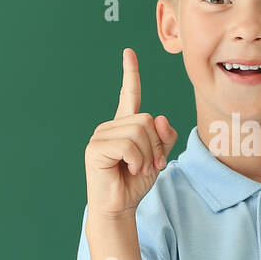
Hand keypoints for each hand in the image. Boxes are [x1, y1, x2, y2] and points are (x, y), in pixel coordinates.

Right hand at [84, 48, 178, 219]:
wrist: (119, 206)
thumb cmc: (135, 182)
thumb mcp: (159, 157)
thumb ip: (165, 136)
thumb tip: (161, 118)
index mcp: (124, 126)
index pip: (129, 96)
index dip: (130, 74)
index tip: (128, 53)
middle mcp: (110, 127)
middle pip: (146, 119)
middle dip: (156, 145)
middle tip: (150, 164)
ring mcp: (100, 136)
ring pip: (139, 131)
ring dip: (147, 155)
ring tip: (138, 168)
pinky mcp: (95, 148)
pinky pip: (128, 145)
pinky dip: (136, 160)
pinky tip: (128, 170)